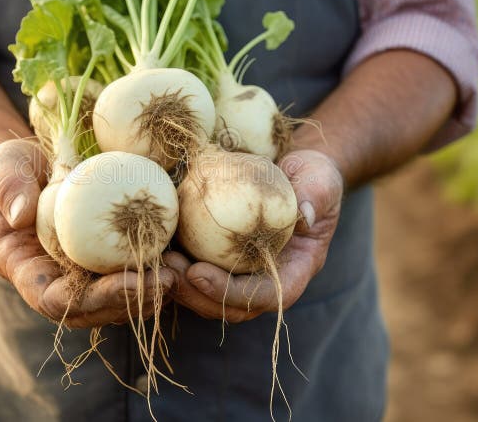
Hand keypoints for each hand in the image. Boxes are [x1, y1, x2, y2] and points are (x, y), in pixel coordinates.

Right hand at [0, 139, 174, 328]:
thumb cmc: (11, 166)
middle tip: (164, 282)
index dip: (92, 300)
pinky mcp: (106, 255)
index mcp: (26, 269)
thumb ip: (8, 188)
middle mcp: (56, 278)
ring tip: (176, 272)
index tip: (127, 284)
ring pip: (117, 298)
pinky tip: (178, 254)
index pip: (55, 301)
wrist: (32, 160)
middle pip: (94, 309)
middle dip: (130, 301)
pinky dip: (153, 267)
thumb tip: (21, 215)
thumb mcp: (3, 169)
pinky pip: (130, 270)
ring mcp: (82, 270)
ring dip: (148, 290)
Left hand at [164, 150, 342, 321]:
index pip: (266, 295)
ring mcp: (245, 272)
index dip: (231, 292)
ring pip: (211, 298)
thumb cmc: (312, 173)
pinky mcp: (224, 259)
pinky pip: (199, 273)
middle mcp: (269, 278)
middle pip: (233, 307)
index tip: (199, 272)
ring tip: (158, 262)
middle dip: (198, 295)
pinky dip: (178, 268)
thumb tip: (304, 213)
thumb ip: (315, 195)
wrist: (297, 170)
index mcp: (296, 269)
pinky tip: (158, 249)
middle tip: (170, 269)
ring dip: (182, 287)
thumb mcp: (320, 179)